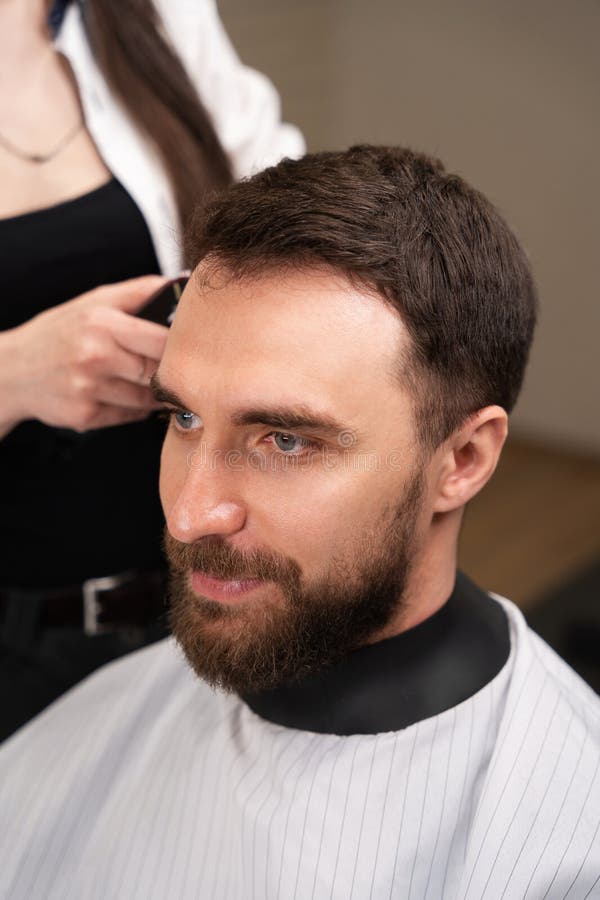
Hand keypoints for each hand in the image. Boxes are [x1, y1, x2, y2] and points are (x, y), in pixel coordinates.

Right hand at [0, 275, 169, 434]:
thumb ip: (140, 291)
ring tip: (142, 379)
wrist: (13, 370)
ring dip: (153, 393)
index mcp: (101, 324)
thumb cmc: (61, 332)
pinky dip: (134, 408)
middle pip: (157, 372)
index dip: (182, 346)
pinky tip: (121, 393)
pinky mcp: (85, 416)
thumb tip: (186, 280)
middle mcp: (94, 357)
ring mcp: (88, 390)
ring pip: (147, 399)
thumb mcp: (95, 302)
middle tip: (175, 367)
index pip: (162, 340)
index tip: (190, 346)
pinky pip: (130, 416)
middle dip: (168, 372)